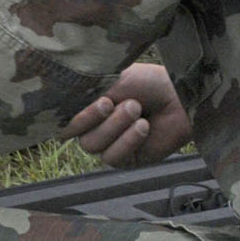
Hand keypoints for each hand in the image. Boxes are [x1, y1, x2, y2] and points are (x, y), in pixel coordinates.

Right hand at [58, 64, 192, 167]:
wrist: (180, 97)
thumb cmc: (147, 83)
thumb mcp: (110, 80)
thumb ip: (84, 93)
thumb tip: (59, 101)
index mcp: (84, 107)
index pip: (61, 119)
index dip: (69, 115)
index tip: (85, 101)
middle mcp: (93, 127)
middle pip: (75, 134)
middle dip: (94, 118)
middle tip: (113, 102)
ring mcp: (109, 144)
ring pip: (92, 146)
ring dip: (114, 128)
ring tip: (136, 109)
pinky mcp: (127, 159)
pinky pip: (113, 158)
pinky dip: (128, 141)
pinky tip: (143, 127)